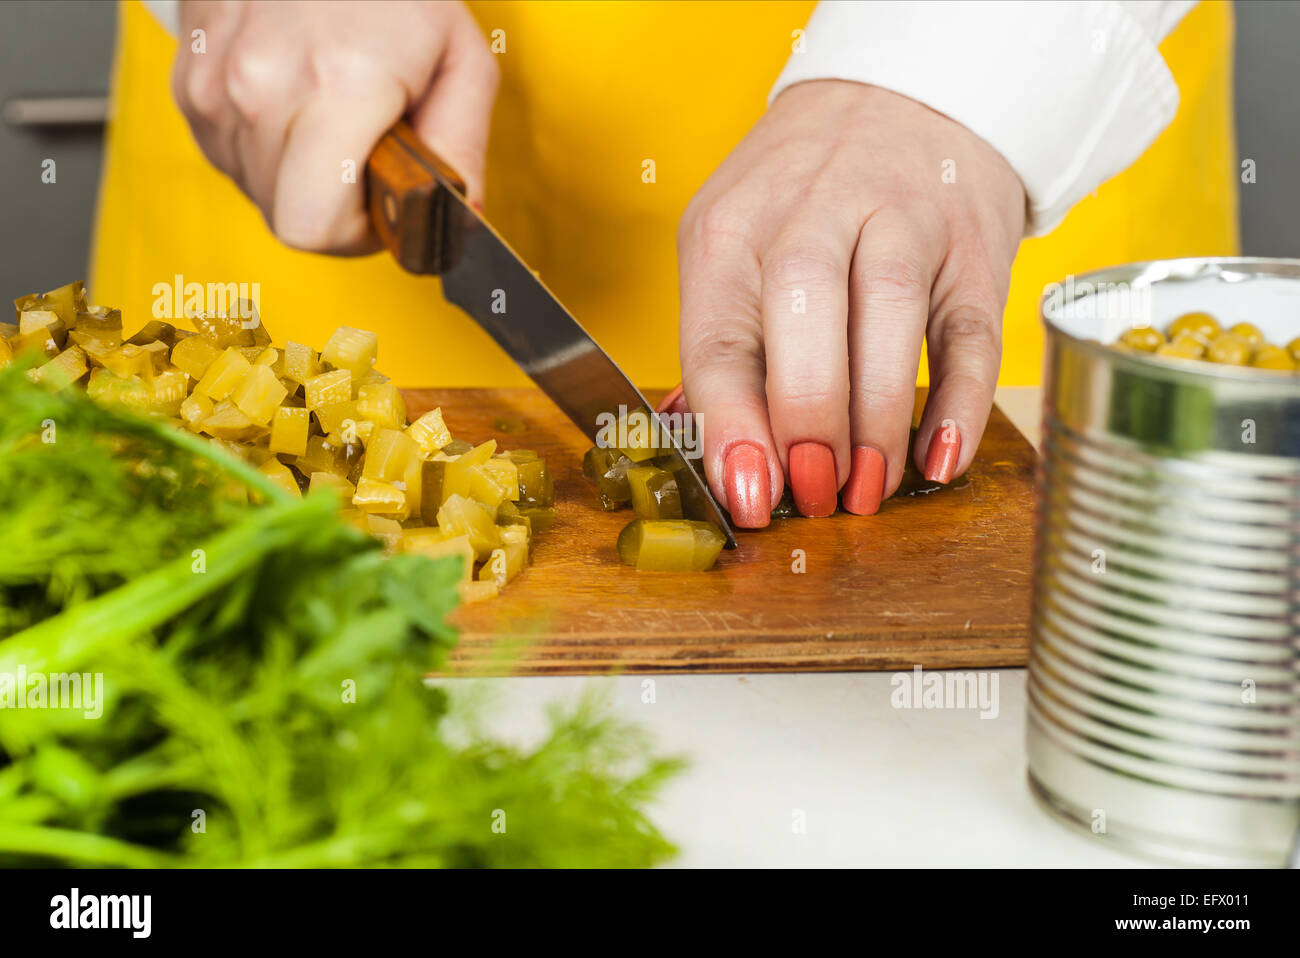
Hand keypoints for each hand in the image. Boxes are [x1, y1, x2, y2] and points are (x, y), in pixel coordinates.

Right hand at [172, 0, 496, 252]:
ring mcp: (215, 85)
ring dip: (298, 176)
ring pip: (256, 192)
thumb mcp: (460, 58)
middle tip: (364, 157)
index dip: (356, 234)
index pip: (316, 228)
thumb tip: (456, 217)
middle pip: (287, 219)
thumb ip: (462, 149)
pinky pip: (229, 156)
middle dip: (333, 206)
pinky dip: (266, 146)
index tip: (379, 203)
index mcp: (339, 86)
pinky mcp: (190, 82)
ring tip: (329, 117)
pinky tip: (294, 102)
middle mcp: (262, 87)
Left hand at [674, 80, 1024, 525]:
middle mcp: (814, 212)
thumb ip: (727, 346)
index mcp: (733, 227)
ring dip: (877, 419)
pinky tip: (939, 459)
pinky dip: (960, 402)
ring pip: (888, 315)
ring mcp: (901, 222)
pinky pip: (970, 329)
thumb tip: (726, 461)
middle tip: (813, 492)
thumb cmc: (800, 200)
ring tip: (867, 490)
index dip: (731, 424)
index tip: (747, 495)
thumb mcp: (734, 248)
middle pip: (803, 307)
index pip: (720, 332)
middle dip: (807, 415)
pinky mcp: (971, 248)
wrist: (901, 97)